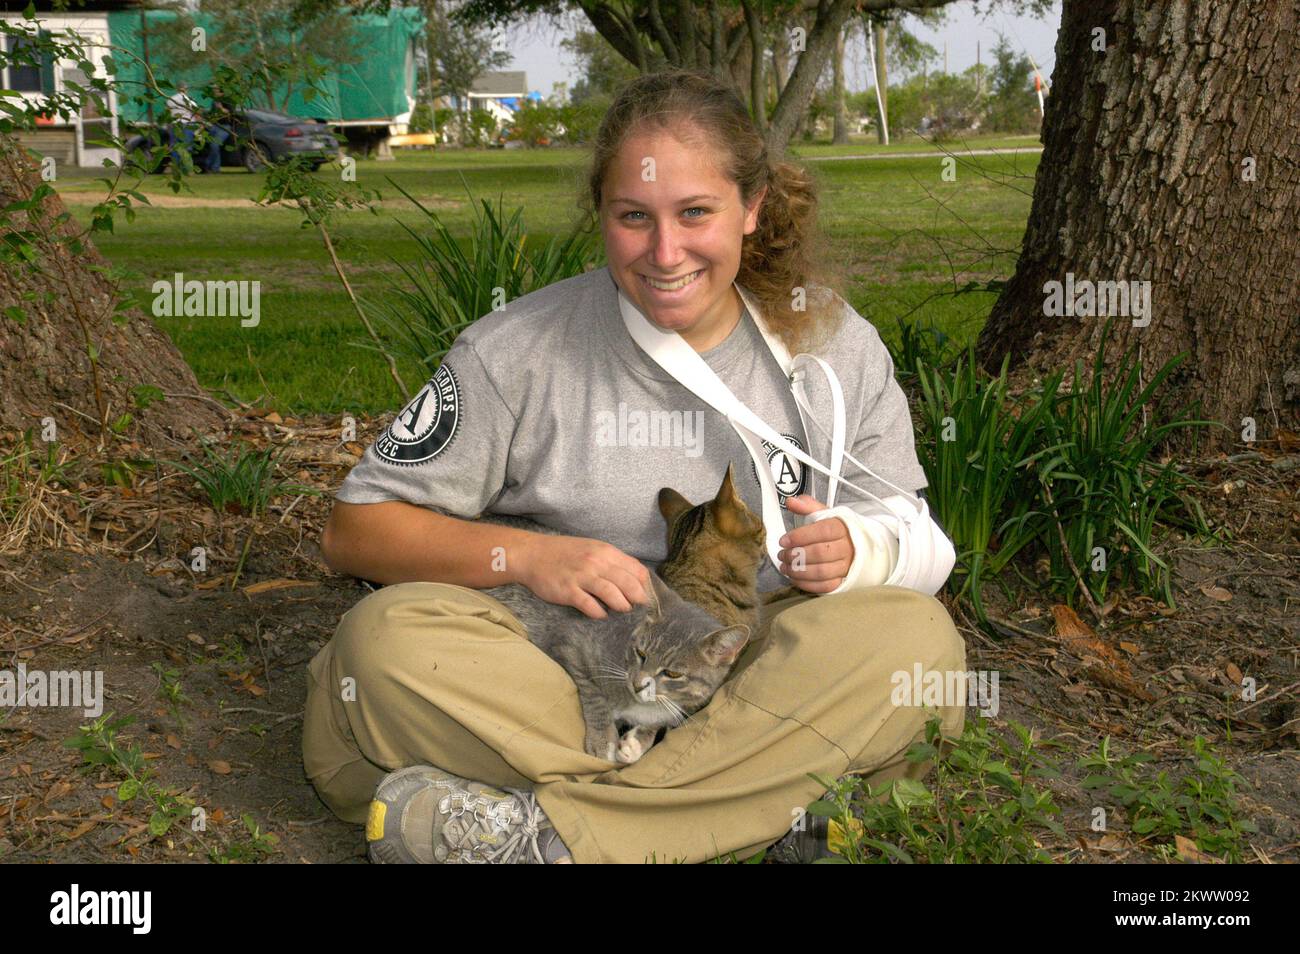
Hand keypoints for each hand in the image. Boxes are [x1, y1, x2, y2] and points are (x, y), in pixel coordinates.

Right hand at [517, 533, 650, 619]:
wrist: (533, 554)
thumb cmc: (565, 553)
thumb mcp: (593, 548)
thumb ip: (613, 561)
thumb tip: (636, 578)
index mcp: (605, 552)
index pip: (636, 570)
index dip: (644, 585)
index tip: (644, 595)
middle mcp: (596, 562)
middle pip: (628, 583)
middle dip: (638, 599)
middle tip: (638, 607)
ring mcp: (582, 577)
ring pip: (612, 594)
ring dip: (621, 606)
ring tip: (622, 610)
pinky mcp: (568, 591)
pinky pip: (590, 606)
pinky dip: (599, 613)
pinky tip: (601, 615)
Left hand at [777, 495, 854, 593]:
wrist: (858, 547)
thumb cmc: (837, 531)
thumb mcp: (825, 515)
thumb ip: (808, 507)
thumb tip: (791, 502)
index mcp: (842, 528)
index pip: (823, 531)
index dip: (800, 536)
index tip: (783, 540)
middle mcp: (847, 548)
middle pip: (820, 553)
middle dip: (796, 555)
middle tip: (782, 555)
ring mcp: (846, 567)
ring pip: (822, 572)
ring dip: (798, 571)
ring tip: (785, 567)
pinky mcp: (844, 582)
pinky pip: (825, 587)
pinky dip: (807, 584)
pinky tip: (795, 578)